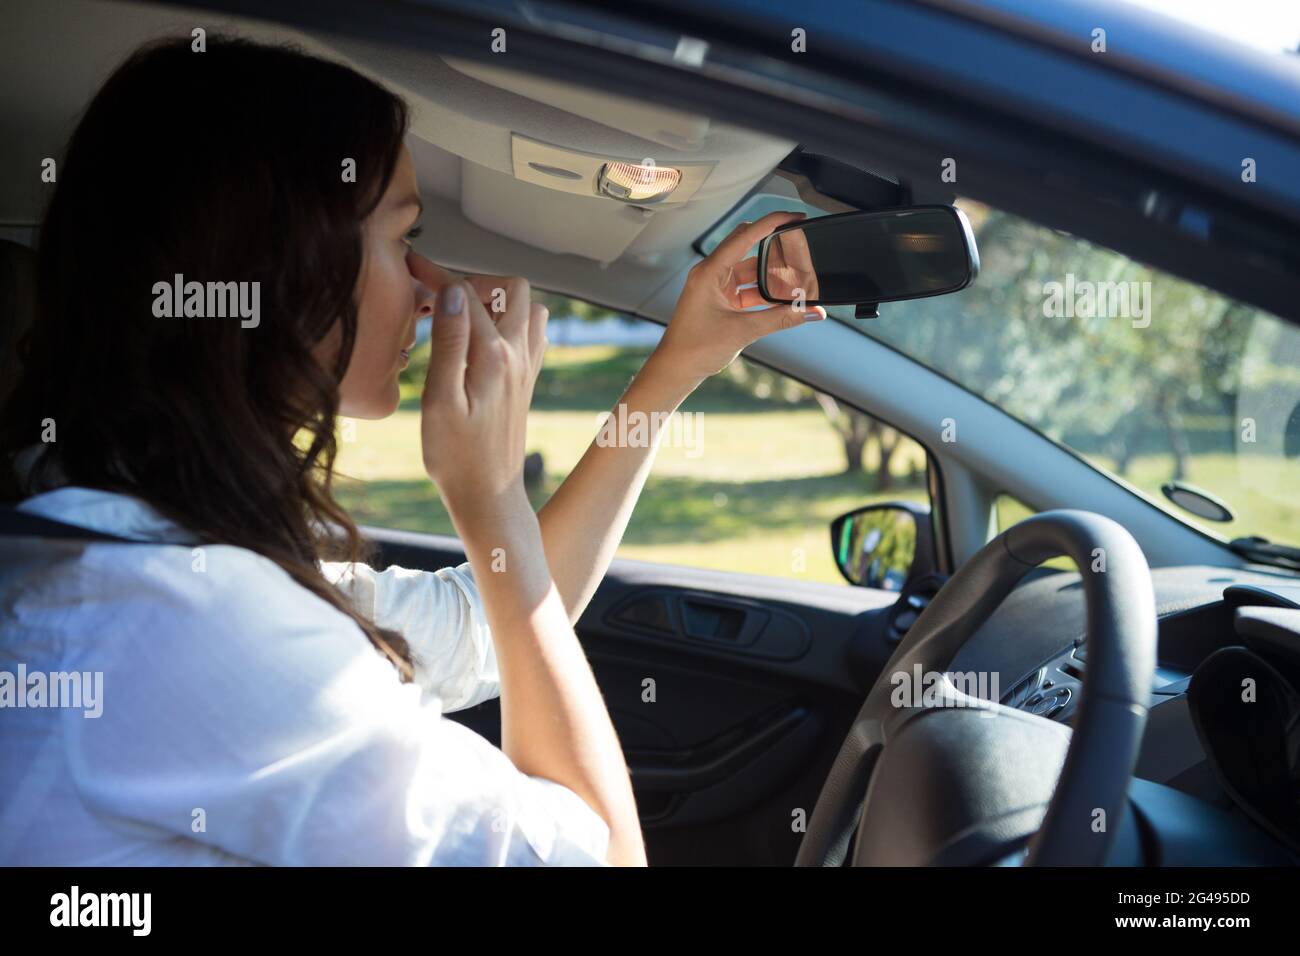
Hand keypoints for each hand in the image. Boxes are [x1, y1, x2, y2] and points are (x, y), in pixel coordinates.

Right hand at [409, 253, 548, 516]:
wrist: (489, 498)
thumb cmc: (456, 458)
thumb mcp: (441, 401)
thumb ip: (450, 343)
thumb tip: (455, 292)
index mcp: (494, 356)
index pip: (467, 294)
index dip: (436, 275)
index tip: (411, 266)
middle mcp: (519, 356)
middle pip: (512, 288)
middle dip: (476, 281)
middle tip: (442, 299)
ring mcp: (527, 369)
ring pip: (528, 309)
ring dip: (499, 301)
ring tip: (462, 318)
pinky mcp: (526, 383)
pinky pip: (531, 334)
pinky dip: (510, 323)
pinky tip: (481, 341)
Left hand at [652, 211, 825, 382]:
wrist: (675, 369)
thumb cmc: (695, 349)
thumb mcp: (743, 331)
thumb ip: (781, 319)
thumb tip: (810, 312)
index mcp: (709, 272)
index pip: (745, 236)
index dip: (772, 222)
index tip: (794, 216)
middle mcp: (710, 273)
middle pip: (747, 246)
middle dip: (773, 244)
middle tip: (798, 241)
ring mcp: (713, 286)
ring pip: (748, 270)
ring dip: (770, 274)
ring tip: (794, 275)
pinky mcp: (718, 300)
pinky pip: (745, 287)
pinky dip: (762, 291)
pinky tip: (780, 298)